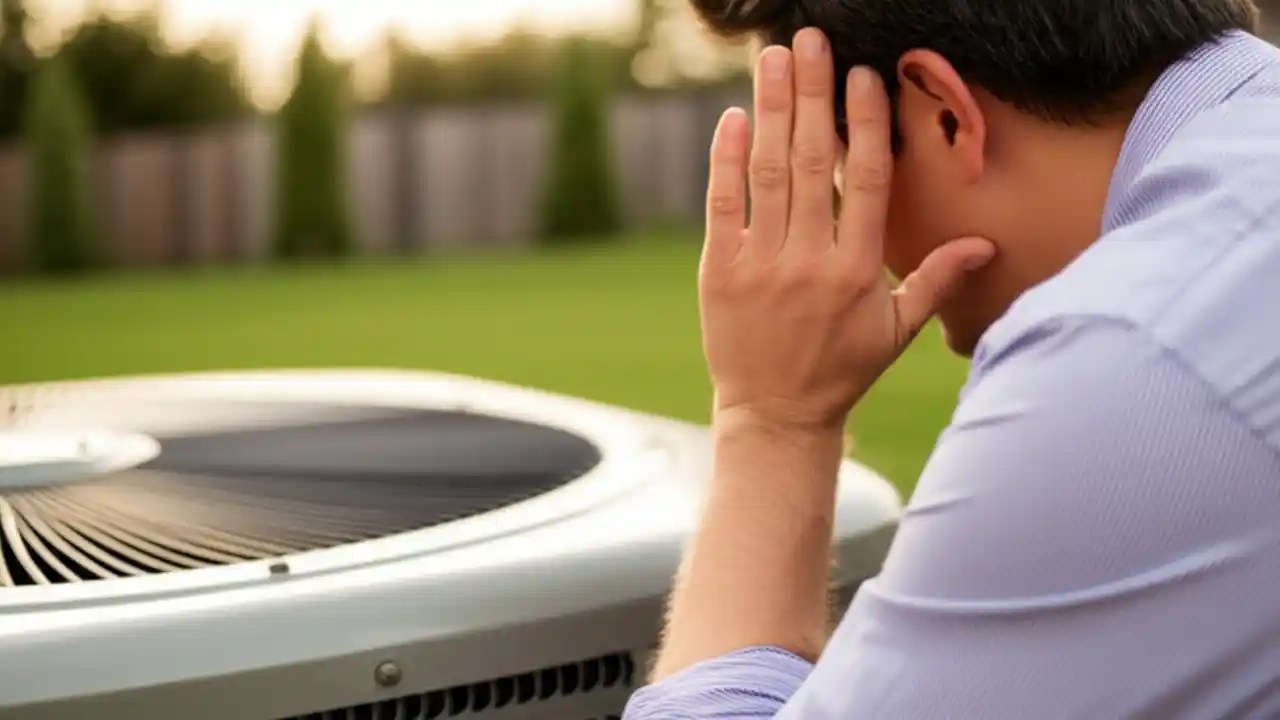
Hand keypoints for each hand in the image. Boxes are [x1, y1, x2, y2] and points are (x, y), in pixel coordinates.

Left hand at [700, 29, 994, 432]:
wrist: (774, 414)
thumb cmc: (841, 369)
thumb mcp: (896, 330)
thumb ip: (936, 280)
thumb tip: (984, 243)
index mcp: (858, 269)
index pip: (865, 180)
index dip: (864, 124)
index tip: (861, 77)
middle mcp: (809, 260)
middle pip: (812, 162)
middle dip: (810, 95)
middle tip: (808, 41)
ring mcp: (760, 264)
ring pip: (767, 173)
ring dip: (769, 111)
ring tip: (772, 60)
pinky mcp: (719, 272)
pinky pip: (722, 206)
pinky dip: (726, 161)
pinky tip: (733, 118)